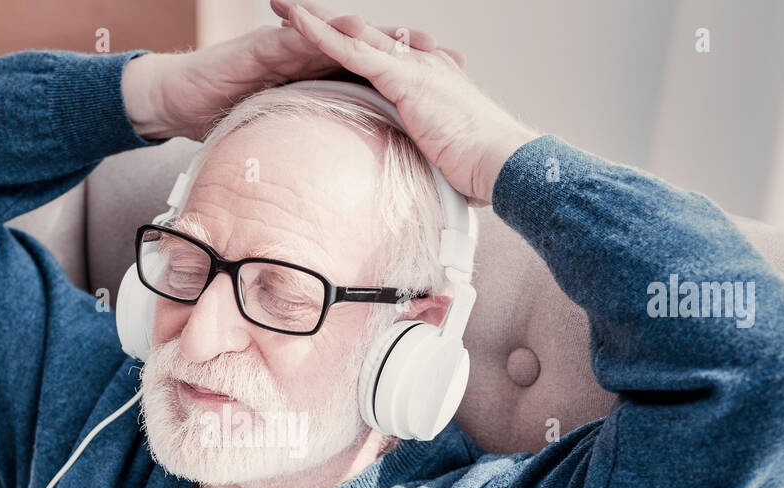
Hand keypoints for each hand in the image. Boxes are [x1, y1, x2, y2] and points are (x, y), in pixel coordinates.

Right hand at [121, 18, 467, 142]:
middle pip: (364, 51)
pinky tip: (348, 44)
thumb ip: (311, 149)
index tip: (444, 92)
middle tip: (444, 58)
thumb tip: (338, 185)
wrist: (176, 99)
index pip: (370, 75)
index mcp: (318, 79)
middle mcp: (307, 58)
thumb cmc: (221, 117)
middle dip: (404, 53)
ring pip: (338, 39)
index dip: (406, 80)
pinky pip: (297, 40)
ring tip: (408, 46)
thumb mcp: (279, 136)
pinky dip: (323, 40)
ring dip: (374, 40)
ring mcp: (286, 49)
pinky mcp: (263, 47)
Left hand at [272, 1, 539, 204]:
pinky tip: (293, 22)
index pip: (380, 57)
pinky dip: (320, 33)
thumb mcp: (443, 154)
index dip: (350, 46)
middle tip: (289, 9)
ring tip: (280, 5)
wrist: (503, 161)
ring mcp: (411, 67)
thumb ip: (422, 152)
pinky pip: (351, 50)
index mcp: (426, 80)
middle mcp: (419, 64)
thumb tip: (412, 174)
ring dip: (314, 19)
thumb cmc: (480, 167)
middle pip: (362, 37)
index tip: (324, 41)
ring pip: (351, 35)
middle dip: (326, 23)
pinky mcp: (403, 78)